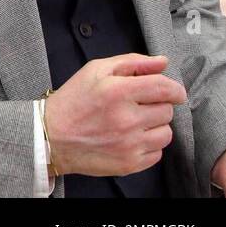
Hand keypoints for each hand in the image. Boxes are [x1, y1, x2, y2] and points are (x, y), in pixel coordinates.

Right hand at [44, 53, 185, 177]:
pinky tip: (130, 138)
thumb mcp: (95, 70)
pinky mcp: (130, 164)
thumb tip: (163, 62)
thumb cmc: (73, 100)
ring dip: (155, 126)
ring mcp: (130, 144)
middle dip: (157, 105)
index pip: (165, 88)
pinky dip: (148, 145)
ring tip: (134, 123)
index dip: (175, 89)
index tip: (174, 92)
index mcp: (117, 91)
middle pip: (167, 111)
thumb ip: (131, 62)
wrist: (51, 137)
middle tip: (138, 106)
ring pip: (166, 133)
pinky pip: (158, 153)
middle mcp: (126, 119)